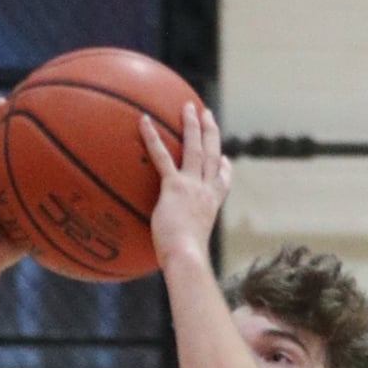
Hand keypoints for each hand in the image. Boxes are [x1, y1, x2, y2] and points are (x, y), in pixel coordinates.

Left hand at [141, 101, 229, 267]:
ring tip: (189, 106)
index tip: (224, 158)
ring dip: (192, 124)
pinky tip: (143, 120)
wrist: (186, 257)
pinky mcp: (175, 186)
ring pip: (195, 148)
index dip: (223, 167)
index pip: (222, 181)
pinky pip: (162, 156)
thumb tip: (174, 261)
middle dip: (210, 132)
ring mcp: (192, 186)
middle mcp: (206, 191)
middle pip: (211, 154)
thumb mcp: (189, 250)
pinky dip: (152, 137)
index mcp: (212, 205)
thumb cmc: (186, 261)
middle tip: (207, 114)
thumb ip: (184, 245)